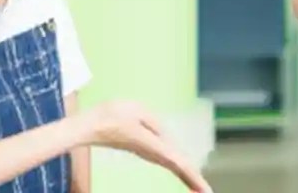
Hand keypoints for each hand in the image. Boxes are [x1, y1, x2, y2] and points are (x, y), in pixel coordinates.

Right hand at [82, 101, 211, 192]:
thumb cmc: (112, 116)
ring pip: (173, 166)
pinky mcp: (144, 150)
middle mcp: (153, 153)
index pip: (179, 163)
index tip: (206, 191)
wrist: (91, 127)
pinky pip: (167, 160)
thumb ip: (156, 124)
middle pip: (178, 168)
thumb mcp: (138, 112)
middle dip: (194, 181)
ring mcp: (148, 153)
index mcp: (154, 146)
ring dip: (187, 176)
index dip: (193, 177)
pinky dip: (179, 168)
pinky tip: (184, 171)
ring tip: (200, 187)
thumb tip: (165, 138)